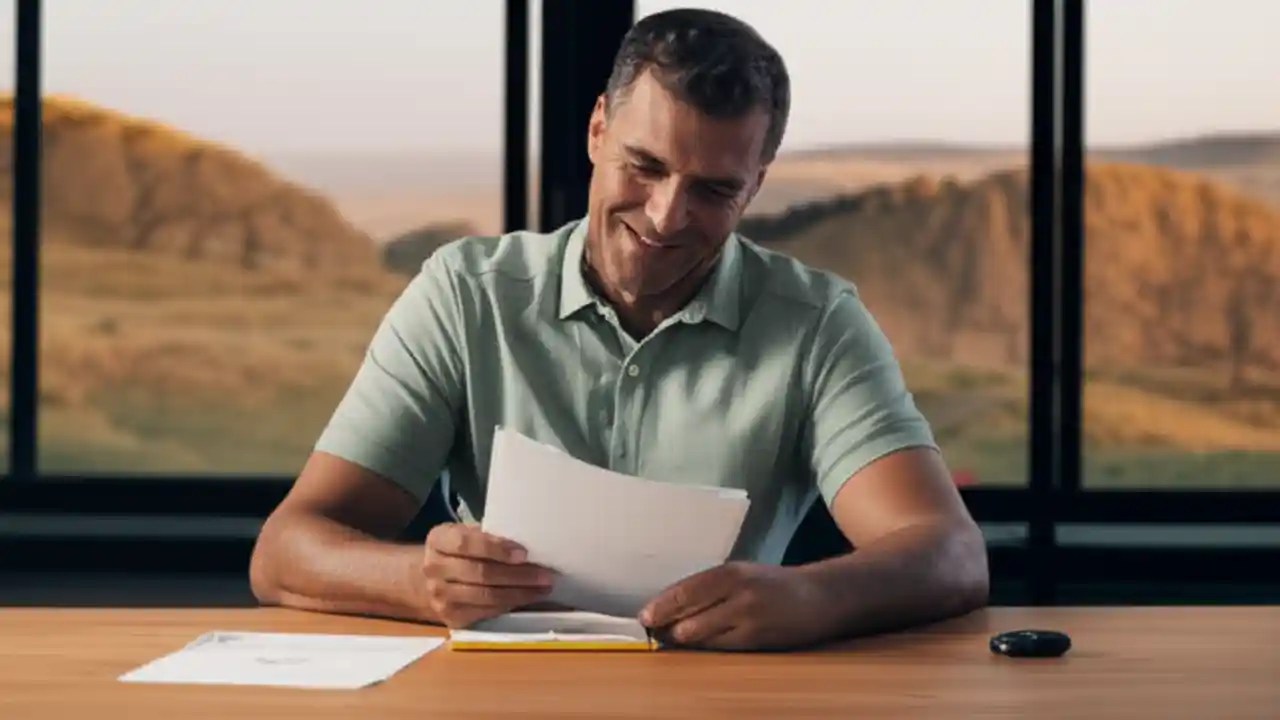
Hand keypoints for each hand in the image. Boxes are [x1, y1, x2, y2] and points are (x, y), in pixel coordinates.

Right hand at [421, 523, 555, 627]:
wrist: (426, 581)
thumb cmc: (457, 552)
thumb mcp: (464, 534)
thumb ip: (487, 536)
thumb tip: (525, 544)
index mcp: (438, 540)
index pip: (466, 544)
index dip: (496, 548)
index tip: (523, 553)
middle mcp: (434, 568)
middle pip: (481, 573)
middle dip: (518, 575)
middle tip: (545, 575)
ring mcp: (439, 596)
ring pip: (486, 597)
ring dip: (519, 594)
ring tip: (543, 588)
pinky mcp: (449, 618)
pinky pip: (486, 612)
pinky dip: (509, 605)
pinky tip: (526, 598)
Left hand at [638, 562, 822, 650]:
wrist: (818, 598)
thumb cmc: (772, 584)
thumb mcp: (741, 573)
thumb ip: (709, 587)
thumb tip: (670, 605)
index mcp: (731, 572)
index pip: (685, 591)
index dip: (661, 607)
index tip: (644, 617)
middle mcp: (738, 594)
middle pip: (688, 617)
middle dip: (666, 627)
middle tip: (652, 631)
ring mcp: (748, 620)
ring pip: (700, 637)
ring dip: (681, 640)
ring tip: (671, 639)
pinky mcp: (757, 642)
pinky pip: (718, 649)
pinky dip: (703, 648)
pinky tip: (696, 646)